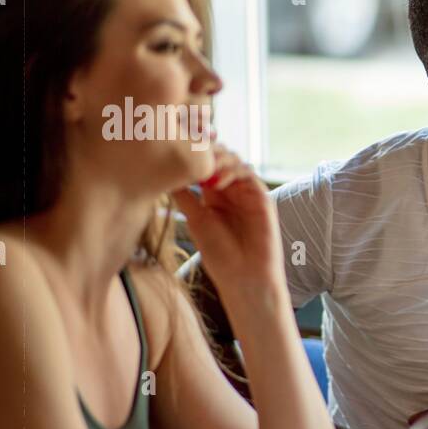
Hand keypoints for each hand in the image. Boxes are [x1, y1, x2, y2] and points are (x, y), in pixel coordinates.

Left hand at [171, 144, 284, 294]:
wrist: (245, 277)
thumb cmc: (220, 255)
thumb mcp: (195, 219)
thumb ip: (185, 196)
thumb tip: (164, 173)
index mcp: (214, 194)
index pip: (205, 163)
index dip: (194, 154)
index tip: (175, 151)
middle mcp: (232, 190)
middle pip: (221, 156)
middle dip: (206, 151)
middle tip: (190, 154)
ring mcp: (248, 193)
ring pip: (235, 161)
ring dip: (219, 160)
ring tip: (202, 169)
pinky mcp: (262, 198)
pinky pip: (249, 175)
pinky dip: (233, 172)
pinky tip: (217, 183)